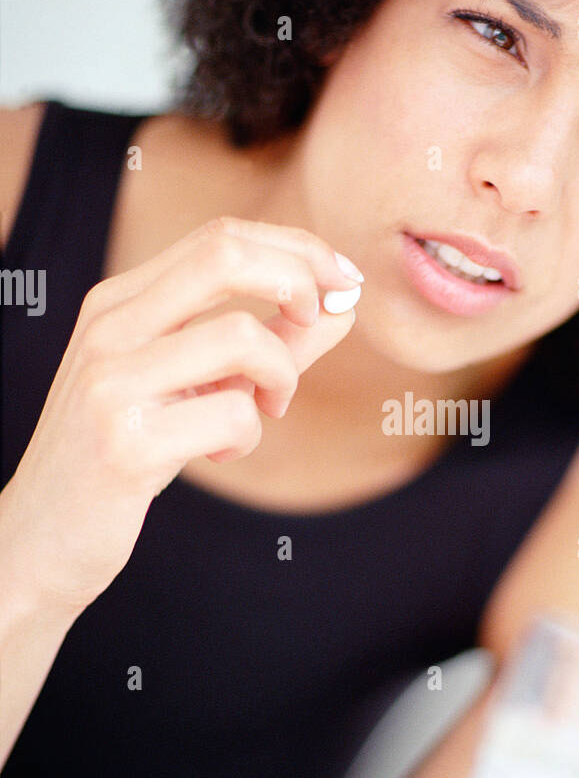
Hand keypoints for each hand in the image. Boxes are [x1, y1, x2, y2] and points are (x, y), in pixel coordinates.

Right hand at [1, 215, 362, 615]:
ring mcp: (111, 384)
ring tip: (265, 409)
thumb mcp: (191, 384)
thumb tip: (342, 304)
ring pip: (241, 337)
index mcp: (118, 303)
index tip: (340, 280)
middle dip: (300, 280)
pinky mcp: (126, 444)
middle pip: (225, 257)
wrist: (38, 540)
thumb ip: (266, 343)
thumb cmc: (125, 455)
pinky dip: (248, 435)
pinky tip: (219, 453)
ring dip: (280, 376)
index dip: (296, 249)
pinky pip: (232, 415)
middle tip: (323, 320)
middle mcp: (108, 329)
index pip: (220, 237)